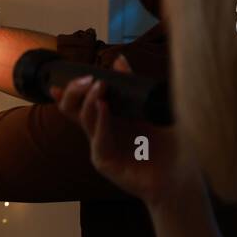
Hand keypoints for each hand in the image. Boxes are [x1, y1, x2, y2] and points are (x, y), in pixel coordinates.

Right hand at [52, 55, 193, 207]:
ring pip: (84, 120)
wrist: (179, 176)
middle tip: (87, 78)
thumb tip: (118, 59)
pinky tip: (104, 107)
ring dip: (89, 101)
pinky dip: (100, 121)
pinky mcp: (106, 162)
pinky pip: (98, 139)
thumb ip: (131, 86)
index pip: (80, 104)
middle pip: (73, 111)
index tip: (57, 81)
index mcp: (109, 121)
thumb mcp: (148, 109)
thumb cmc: (166, 145)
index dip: (67, 93)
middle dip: (74, 92)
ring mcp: (101, 148)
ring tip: (99, 85)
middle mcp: (101, 133)